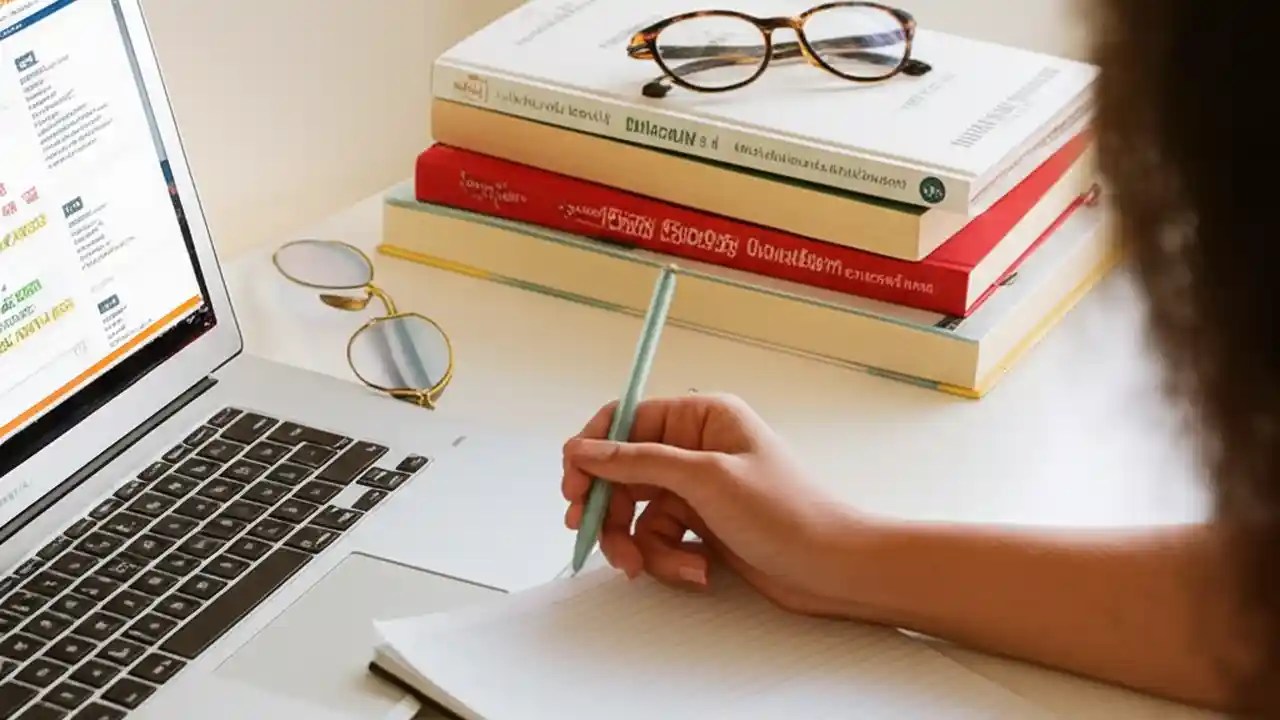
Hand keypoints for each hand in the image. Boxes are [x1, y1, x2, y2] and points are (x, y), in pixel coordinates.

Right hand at [561, 392, 864, 617]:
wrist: (834, 569)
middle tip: (591, 537)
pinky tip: (695, 573)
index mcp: (700, 417)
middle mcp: (695, 447)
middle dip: (609, 510)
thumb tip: (581, 449)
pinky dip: (667, 559)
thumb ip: (638, 462)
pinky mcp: (702, 527)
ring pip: (636, 513)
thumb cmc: (783, 512)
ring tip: (648, 569)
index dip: (593, 451)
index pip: (626, 419)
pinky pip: (659, 539)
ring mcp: (698, 489)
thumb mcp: (706, 480)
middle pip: (623, 472)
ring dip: (637, 544)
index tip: (572, 486)